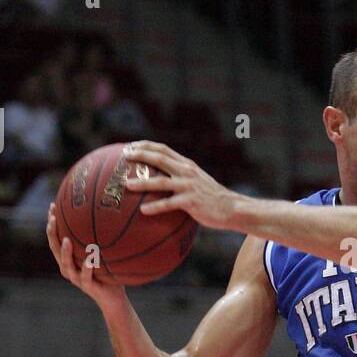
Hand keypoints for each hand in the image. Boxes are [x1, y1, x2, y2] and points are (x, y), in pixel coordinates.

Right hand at [46, 202, 126, 309]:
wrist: (113, 298)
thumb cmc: (108, 272)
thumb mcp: (103, 253)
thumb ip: (100, 238)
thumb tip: (108, 213)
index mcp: (69, 258)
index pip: (56, 238)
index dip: (52, 224)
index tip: (52, 206)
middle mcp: (69, 267)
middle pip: (55, 249)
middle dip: (52, 234)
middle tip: (53, 218)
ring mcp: (77, 278)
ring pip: (66, 265)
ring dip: (64, 252)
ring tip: (66, 240)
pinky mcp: (88, 287)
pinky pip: (86, 277)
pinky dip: (87, 268)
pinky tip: (89, 259)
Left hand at [120, 141, 243, 229]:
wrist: (232, 208)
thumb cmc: (212, 199)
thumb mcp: (197, 182)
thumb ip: (181, 179)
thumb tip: (159, 184)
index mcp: (187, 165)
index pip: (163, 149)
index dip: (146, 145)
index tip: (130, 146)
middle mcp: (187, 171)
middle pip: (159, 158)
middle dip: (140, 155)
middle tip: (124, 157)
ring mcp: (189, 186)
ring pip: (161, 182)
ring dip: (142, 182)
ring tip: (126, 185)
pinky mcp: (191, 201)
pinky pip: (169, 204)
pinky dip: (155, 206)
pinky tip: (143, 210)